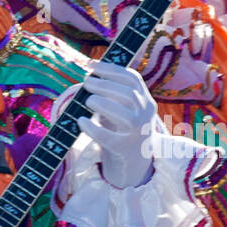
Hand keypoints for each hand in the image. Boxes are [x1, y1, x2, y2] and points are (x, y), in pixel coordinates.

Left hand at [77, 59, 156, 187]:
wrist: (134, 161)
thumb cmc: (123, 128)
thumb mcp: (125, 108)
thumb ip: (114, 93)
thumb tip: (89, 75)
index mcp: (146, 101)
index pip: (133, 79)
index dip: (110, 68)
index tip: (90, 65)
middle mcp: (145, 116)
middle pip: (129, 95)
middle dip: (105, 84)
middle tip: (87, 82)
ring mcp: (136, 134)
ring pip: (124, 115)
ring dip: (102, 103)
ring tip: (87, 100)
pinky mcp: (123, 149)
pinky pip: (108, 138)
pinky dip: (92, 128)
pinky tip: (80, 121)